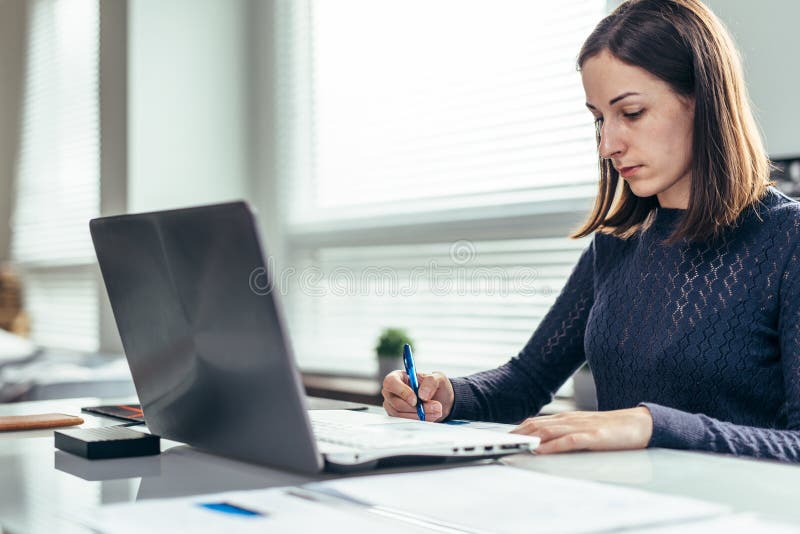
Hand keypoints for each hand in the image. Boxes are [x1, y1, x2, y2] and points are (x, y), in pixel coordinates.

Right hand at [381, 370, 453, 421]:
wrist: (439, 399)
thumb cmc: (433, 385)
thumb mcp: (437, 378)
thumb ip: (430, 382)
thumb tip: (422, 395)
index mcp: (397, 377)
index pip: (391, 383)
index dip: (402, 392)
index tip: (415, 400)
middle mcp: (391, 391)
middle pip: (396, 403)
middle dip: (416, 408)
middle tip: (435, 407)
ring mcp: (392, 405)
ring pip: (401, 414)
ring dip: (420, 415)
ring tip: (436, 411)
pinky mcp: (397, 416)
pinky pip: (405, 421)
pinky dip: (419, 420)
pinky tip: (430, 416)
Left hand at [510, 407, 652, 453]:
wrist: (639, 424)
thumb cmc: (612, 428)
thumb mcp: (584, 428)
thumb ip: (567, 432)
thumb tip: (546, 441)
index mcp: (568, 418)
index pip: (537, 421)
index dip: (520, 428)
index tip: (506, 436)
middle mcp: (571, 419)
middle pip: (538, 425)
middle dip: (519, 434)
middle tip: (503, 442)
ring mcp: (582, 427)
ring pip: (549, 431)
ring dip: (530, 438)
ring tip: (515, 445)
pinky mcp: (593, 436)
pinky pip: (568, 441)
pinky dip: (552, 446)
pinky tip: (542, 450)